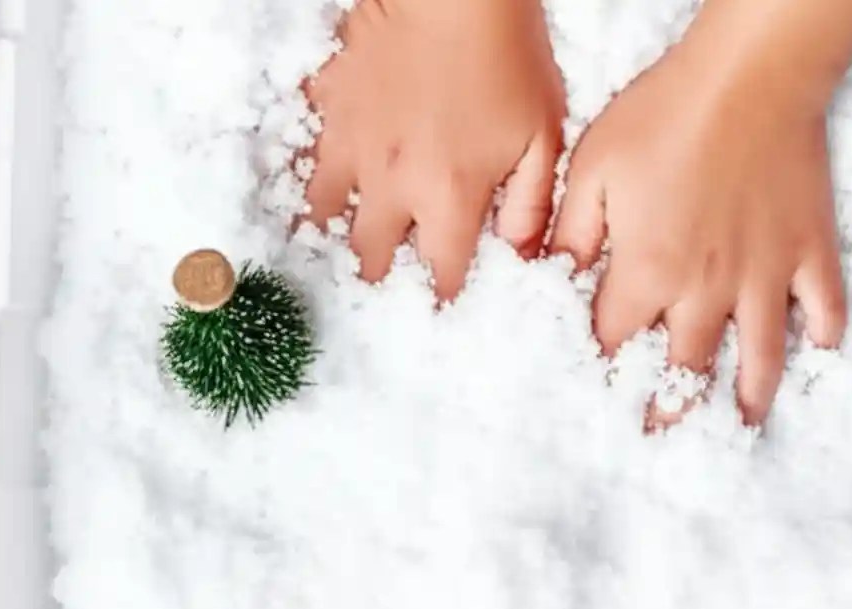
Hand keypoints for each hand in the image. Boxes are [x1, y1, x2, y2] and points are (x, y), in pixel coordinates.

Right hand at [304, 0, 564, 299]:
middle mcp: (391, 183)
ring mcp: (351, 145)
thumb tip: (519, 255)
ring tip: (341, 242)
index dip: (444, 297)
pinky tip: (320, 176)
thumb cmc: (509, 57)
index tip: (445, 308)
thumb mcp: (544, 137)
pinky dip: (313, 172)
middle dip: (380, 279)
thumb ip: (529, 206)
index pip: (441, 274)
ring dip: (335, 233)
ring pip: (323, 214)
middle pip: (370, 258)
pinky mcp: (329, 107)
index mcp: (449, 197)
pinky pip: (308, 153)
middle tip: (387, 286)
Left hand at [551, 48, 847, 425]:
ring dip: (748, 397)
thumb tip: (553, 284)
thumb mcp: (590, 170)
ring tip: (740, 428)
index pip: (615, 343)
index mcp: (648, 272)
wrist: (750, 77)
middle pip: (687, 368)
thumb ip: (570, 236)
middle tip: (663, 437)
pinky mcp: (811, 250)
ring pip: (760, 357)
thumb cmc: (663, 116)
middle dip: (671, 409)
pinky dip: (823, 338)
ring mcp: (767, 275)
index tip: (592, 398)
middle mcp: (708, 289)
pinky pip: (825, 309)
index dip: (600, 372)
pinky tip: (816, 356)